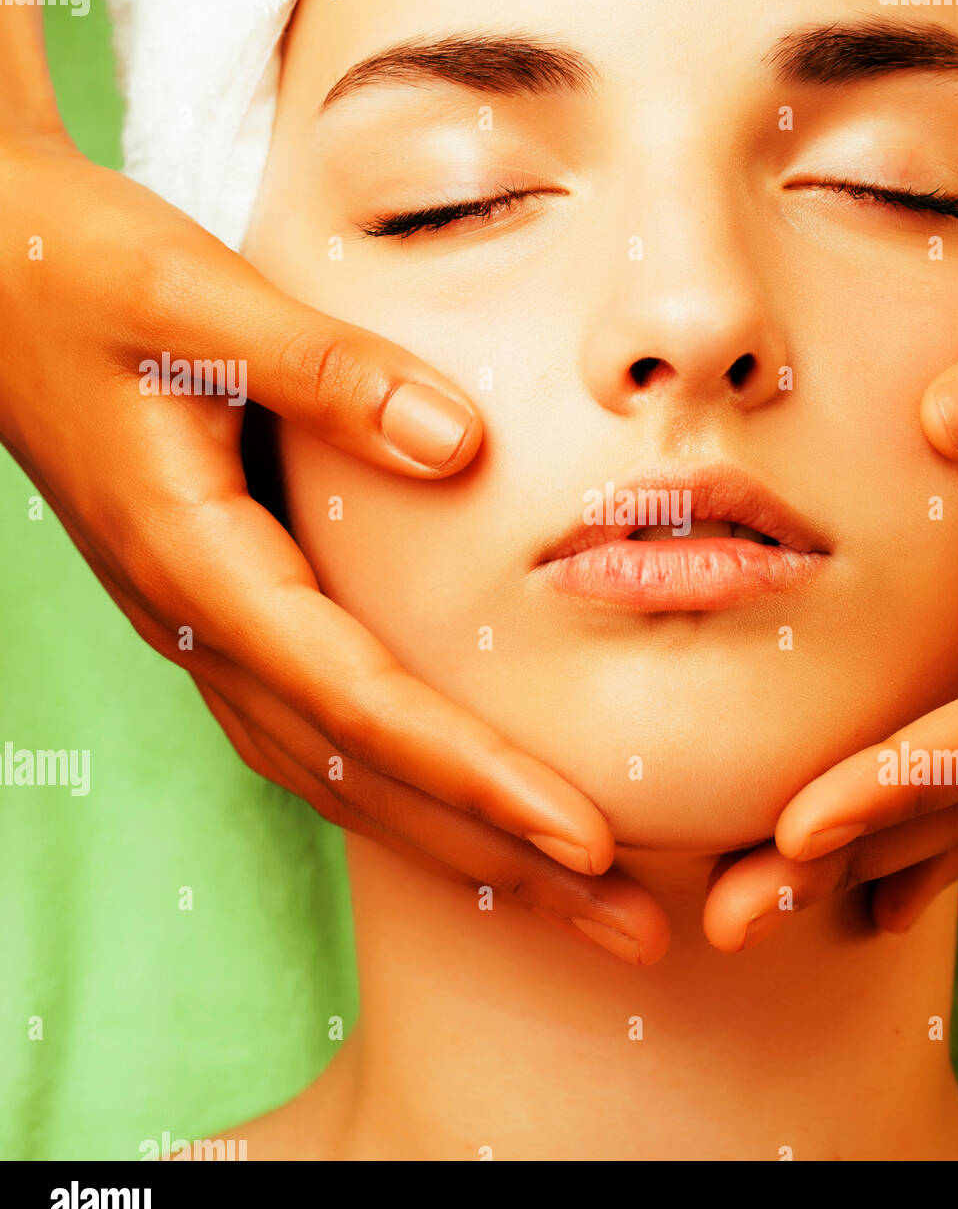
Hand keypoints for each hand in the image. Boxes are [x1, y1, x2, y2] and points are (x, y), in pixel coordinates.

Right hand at [0, 129, 668, 964]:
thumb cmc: (75, 277)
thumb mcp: (193, 303)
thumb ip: (324, 371)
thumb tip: (463, 447)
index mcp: (198, 565)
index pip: (361, 705)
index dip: (476, 780)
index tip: (588, 840)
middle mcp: (205, 628)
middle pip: (367, 782)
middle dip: (502, 864)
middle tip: (630, 931)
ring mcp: (212, 634)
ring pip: (347, 780)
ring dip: (466, 850)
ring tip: (583, 903)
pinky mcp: (230, 616)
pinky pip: (326, 737)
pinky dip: (408, 793)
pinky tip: (475, 821)